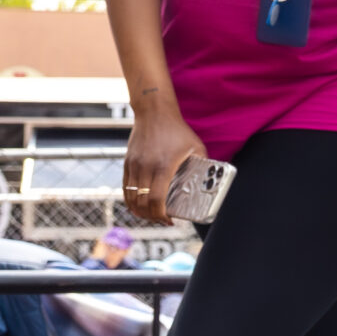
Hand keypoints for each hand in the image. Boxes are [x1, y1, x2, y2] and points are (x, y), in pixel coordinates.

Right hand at [122, 108, 205, 223]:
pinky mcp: (127, 163)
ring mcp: (133, 166)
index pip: (156, 200)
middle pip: (142, 203)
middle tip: (162, 221)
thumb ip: (203, 165)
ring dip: (139, 211)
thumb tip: (211, 181)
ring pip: (131, 198)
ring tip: (150, 216)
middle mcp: (145, 168)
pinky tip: (138, 206)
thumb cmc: (177, 131)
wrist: (154, 113)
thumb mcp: (196, 147)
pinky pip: (125, 188)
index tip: (169, 221)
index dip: (161, 215)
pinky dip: (130, 201)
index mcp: (163, 167)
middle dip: (151, 217)